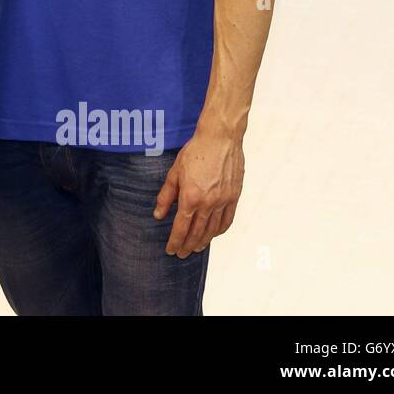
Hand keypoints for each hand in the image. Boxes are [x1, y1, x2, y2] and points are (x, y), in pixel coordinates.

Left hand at [153, 129, 244, 258]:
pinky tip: (214, 234)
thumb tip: (158, 215)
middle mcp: (208, 203)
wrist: (220, 139)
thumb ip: (166, 196)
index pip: (181, 227)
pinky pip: (227, 220)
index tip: (171, 250)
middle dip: (188, 245)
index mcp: (191, 197)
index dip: (175, 241)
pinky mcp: (234, 197)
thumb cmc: (195, 152)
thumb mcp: (174, 172)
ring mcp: (223, 201)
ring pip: (212, 229)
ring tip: (196, 247)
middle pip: (197, 232)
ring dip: (203, 241)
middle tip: (182, 254)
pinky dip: (220, 230)